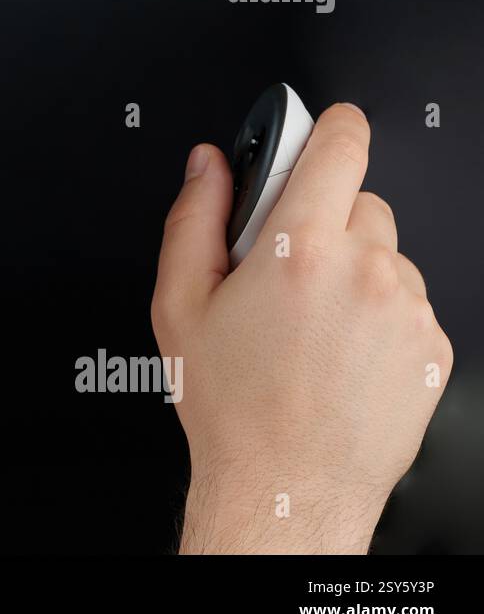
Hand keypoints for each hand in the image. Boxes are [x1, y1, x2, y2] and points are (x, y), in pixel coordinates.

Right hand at [152, 103, 451, 552]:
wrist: (286, 485)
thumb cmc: (233, 407)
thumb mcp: (180, 304)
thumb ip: (193, 218)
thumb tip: (208, 166)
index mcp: (299, 251)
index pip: (340, 145)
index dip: (329, 127)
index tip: (323, 129)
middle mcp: (364, 271)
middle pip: (359, 201)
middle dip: (323, 223)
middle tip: (287, 274)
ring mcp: (407, 309)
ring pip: (385, 254)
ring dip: (354, 271)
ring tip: (313, 327)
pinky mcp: (433, 345)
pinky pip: (407, 301)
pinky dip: (378, 314)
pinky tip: (341, 353)